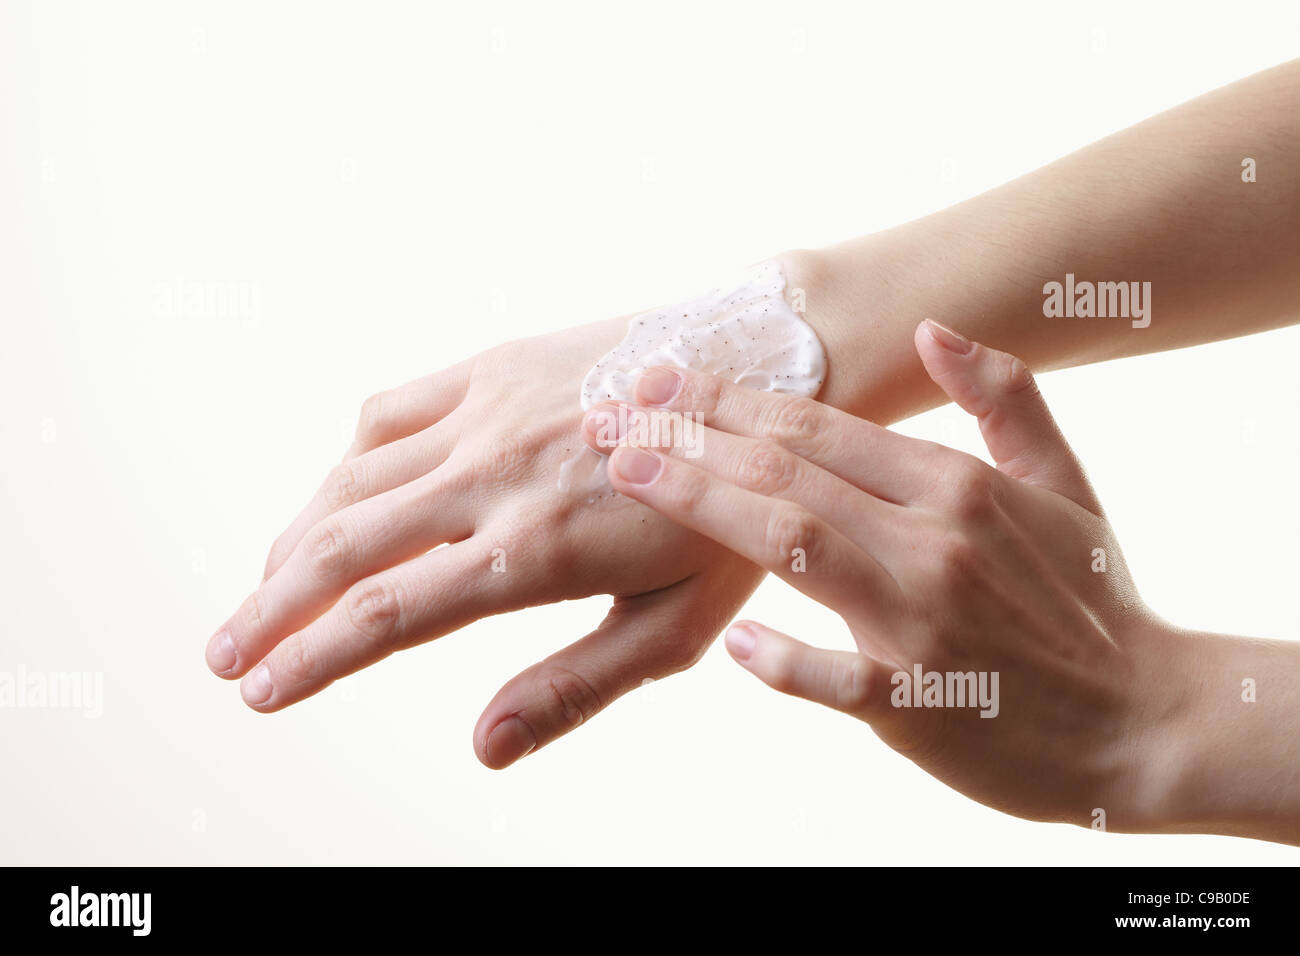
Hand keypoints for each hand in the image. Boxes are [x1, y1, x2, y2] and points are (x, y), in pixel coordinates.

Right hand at [206, 317, 762, 767]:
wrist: (763, 374)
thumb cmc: (728, 513)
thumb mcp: (673, 622)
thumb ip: (575, 685)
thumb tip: (485, 749)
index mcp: (535, 549)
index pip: (389, 614)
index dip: (311, 657)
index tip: (260, 691)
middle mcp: (493, 476)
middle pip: (342, 546)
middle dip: (271, 607)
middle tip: (225, 655)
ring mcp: (487, 412)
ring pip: (350, 479)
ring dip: (292, 537)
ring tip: (265, 586)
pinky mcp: (494, 365)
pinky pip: (390, 411)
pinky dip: (346, 459)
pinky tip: (339, 491)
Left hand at [582, 320, 1196, 831]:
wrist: (1150, 719)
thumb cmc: (1095, 601)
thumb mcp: (1067, 484)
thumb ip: (1005, 398)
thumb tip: (936, 329)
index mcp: (960, 484)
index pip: (822, 424)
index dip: (733, 396)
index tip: (663, 376)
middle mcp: (935, 540)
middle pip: (790, 469)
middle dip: (692, 434)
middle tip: (615, 411)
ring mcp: (925, 623)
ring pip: (796, 543)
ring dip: (708, 505)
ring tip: (635, 474)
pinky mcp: (920, 706)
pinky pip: (832, 679)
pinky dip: (781, 660)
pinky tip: (732, 642)